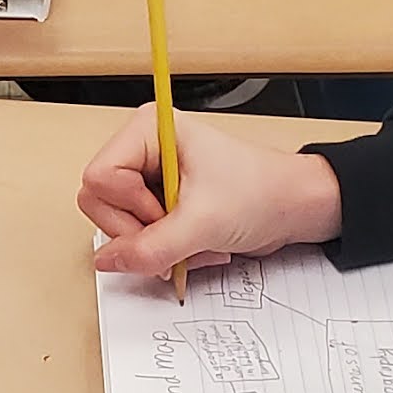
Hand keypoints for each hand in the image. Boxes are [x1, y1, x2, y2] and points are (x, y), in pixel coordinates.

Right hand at [78, 105, 343, 279]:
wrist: (293, 207)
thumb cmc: (261, 192)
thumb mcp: (203, 223)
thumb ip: (151, 247)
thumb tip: (107, 261)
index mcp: (148, 130)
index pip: (99, 177)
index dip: (130, 208)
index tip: (167, 214)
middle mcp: (142, 149)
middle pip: (99, 202)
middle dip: (140, 232)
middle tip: (180, 235)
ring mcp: (148, 177)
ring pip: (117, 224)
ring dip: (155, 247)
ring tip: (195, 243)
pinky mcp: (158, 202)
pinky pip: (138, 236)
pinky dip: (165, 251)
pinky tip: (196, 246)